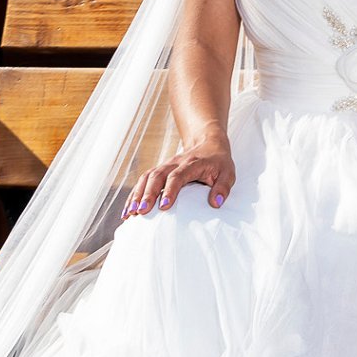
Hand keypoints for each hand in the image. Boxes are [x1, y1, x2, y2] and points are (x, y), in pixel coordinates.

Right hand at [122, 141, 236, 218]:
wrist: (208, 142)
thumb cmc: (219, 161)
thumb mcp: (228, 173)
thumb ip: (223, 188)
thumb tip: (215, 203)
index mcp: (192, 164)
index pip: (178, 176)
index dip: (170, 191)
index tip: (163, 206)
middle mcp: (175, 163)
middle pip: (157, 176)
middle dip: (147, 194)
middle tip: (141, 211)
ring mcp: (165, 166)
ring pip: (147, 178)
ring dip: (136, 195)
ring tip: (130, 213)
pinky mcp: (159, 171)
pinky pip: (143, 181)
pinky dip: (134, 195)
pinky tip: (128, 210)